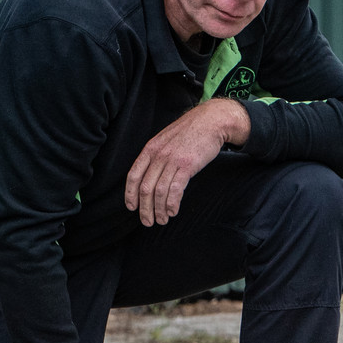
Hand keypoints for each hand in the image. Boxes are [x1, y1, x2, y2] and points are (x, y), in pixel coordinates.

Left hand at [125, 98, 250, 226]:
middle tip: (148, 221)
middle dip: (145, 208)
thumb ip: (157, 155)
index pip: (133, 175)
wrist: (211, 121)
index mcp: (150, 149)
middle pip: (145, 188)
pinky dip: (172, 203)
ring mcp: (172, 160)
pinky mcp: (187, 166)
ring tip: (162, 220)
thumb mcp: (167, 139)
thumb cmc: (191, 131)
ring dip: (159, 210)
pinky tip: (173, 211)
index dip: (130, 194)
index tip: (131, 207)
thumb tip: (151, 174)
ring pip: (159, 191)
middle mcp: (158, 155)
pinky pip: (175, 189)